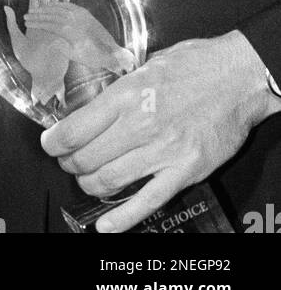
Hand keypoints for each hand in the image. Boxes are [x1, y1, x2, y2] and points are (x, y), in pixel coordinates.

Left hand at [39, 30, 272, 231]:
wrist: (240, 77)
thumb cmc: (197, 64)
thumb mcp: (148, 64)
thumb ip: (122, 87)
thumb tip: (97, 102)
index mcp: (128, 94)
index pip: (76, 129)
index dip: (55, 142)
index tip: (50, 144)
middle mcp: (140, 124)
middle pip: (87, 158)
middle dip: (70, 163)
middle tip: (68, 160)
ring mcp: (162, 151)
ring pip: (109, 181)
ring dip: (90, 184)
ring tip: (87, 180)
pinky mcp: (184, 171)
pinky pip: (148, 201)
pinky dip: (123, 218)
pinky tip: (106, 225)